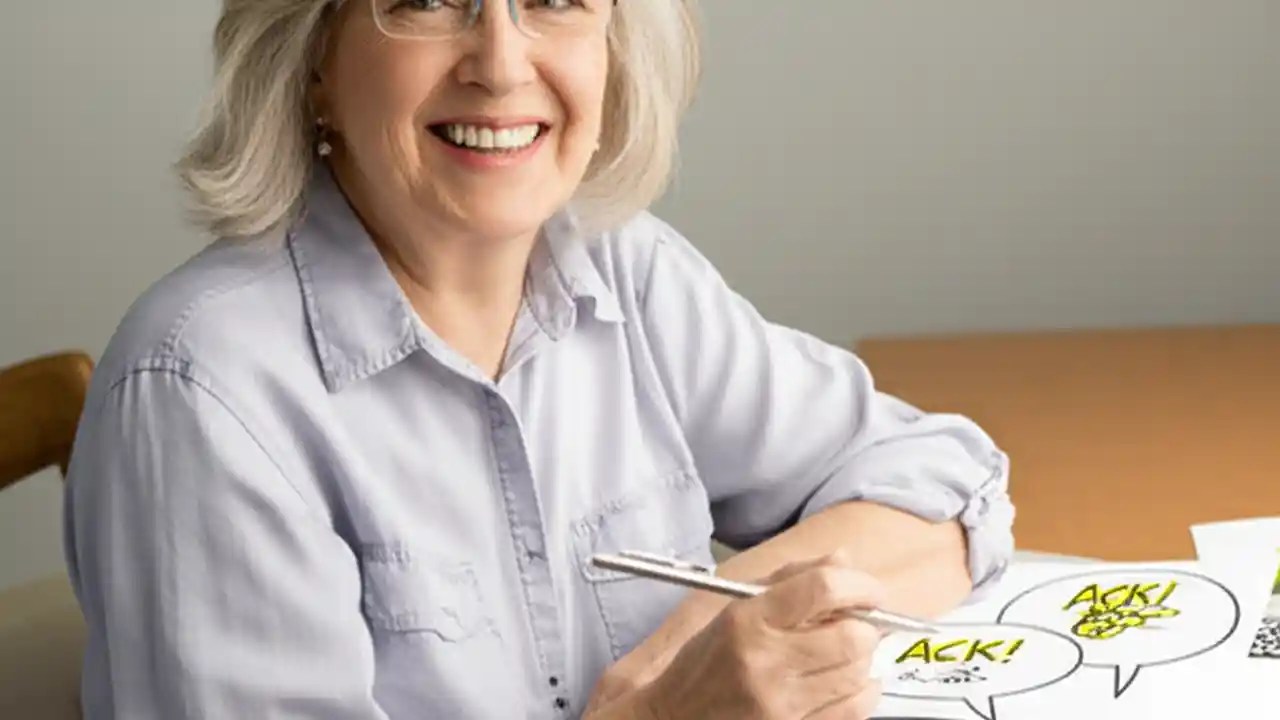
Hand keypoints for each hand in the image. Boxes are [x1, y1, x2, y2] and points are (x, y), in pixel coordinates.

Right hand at [640, 552, 886, 718]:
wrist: (674, 716)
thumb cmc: (706, 659)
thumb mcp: (736, 605)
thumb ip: (792, 579)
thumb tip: (844, 560)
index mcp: (749, 619)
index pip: (822, 589)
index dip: (860, 585)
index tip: (869, 590)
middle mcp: (766, 661)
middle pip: (851, 635)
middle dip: (864, 625)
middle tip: (856, 623)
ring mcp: (781, 703)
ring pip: (857, 673)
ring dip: (861, 658)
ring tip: (843, 652)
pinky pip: (853, 710)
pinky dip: (862, 691)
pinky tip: (849, 681)